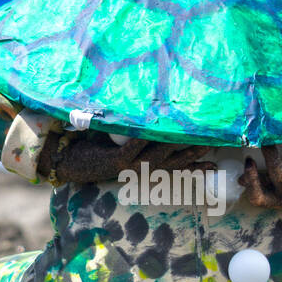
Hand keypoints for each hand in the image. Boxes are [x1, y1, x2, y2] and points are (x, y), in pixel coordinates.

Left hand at [38, 131, 212, 184]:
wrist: (65, 160)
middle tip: (212, 142)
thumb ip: (136, 133)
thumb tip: (153, 114)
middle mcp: (139, 168)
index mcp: (143, 164)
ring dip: (176, 147)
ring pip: (158, 156)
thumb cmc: (93, 146)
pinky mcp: (115, 160)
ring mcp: (128, 165)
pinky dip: (145, 139)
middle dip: (193, 152)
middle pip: (173, 161)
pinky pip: (134, 148)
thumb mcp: (119, 141)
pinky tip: (156, 130)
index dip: (195, 164)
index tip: (216, 161)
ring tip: (193, 136)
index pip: (175, 165)